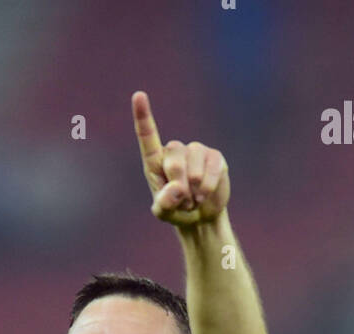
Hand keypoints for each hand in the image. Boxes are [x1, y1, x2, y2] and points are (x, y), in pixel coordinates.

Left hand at [132, 91, 229, 226]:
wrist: (201, 217)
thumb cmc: (177, 210)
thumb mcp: (165, 213)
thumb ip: (164, 205)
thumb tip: (176, 189)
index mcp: (156, 161)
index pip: (148, 136)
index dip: (143, 116)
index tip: (139, 95)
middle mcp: (175, 151)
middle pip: (174, 163)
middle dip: (179, 188)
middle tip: (183, 201)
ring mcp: (196, 151)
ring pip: (194, 169)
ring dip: (194, 191)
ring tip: (194, 200)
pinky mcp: (214, 157)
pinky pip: (212, 170)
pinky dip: (208, 187)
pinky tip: (205, 195)